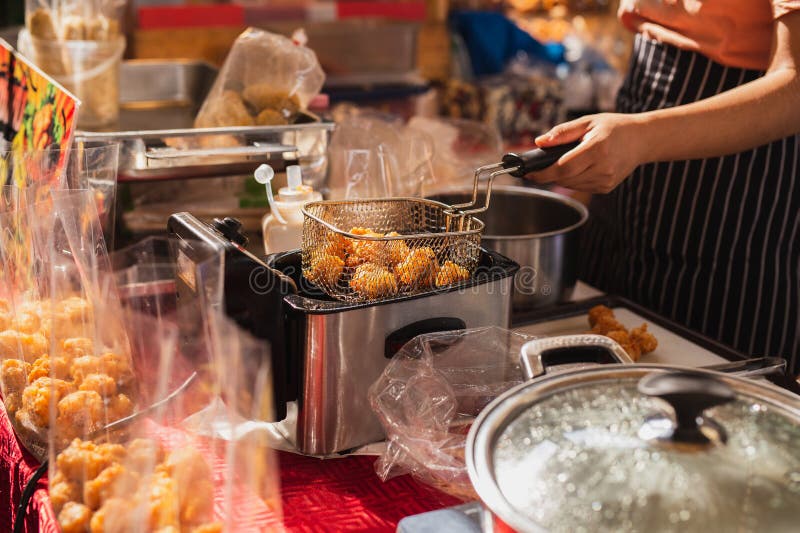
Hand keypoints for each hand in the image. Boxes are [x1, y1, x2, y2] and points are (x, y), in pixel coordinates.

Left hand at [527, 113, 648, 192]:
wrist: (642, 139)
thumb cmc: (614, 127)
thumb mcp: (587, 122)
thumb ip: (562, 132)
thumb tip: (539, 142)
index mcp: (597, 149)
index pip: (562, 168)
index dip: (542, 173)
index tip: (528, 173)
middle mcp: (603, 168)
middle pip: (564, 179)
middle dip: (549, 173)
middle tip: (542, 164)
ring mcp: (606, 180)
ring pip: (571, 185)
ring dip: (561, 177)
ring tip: (564, 162)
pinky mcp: (606, 187)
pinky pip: (581, 187)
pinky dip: (574, 179)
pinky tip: (580, 167)